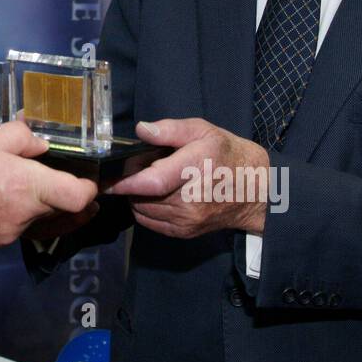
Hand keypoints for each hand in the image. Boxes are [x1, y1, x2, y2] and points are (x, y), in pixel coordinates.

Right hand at [0, 120, 97, 248]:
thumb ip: (20, 137)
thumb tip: (40, 145)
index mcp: (25, 187)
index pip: (78, 198)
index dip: (88, 188)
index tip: (87, 179)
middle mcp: (20, 218)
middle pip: (59, 212)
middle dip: (59, 195)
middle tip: (54, 177)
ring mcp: (3, 236)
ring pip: (33, 221)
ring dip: (32, 205)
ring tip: (13, 184)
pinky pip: (11, 229)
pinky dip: (11, 215)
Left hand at [104, 118, 268, 238]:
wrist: (254, 189)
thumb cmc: (226, 154)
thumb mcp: (202, 130)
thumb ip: (170, 129)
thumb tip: (141, 130)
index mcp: (195, 168)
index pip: (152, 182)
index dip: (125, 181)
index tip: (107, 177)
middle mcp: (190, 200)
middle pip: (142, 196)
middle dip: (130, 183)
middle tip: (137, 169)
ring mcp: (188, 220)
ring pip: (143, 210)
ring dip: (136, 197)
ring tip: (148, 181)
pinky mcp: (184, 232)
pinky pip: (150, 222)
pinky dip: (144, 210)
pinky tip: (154, 196)